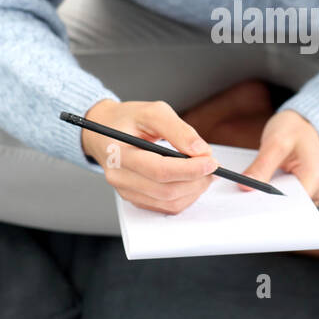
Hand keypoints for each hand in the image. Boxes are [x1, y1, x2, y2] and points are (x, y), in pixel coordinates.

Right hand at [81, 98, 217, 213]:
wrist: (104, 132)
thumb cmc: (128, 119)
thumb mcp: (152, 111)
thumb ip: (178, 129)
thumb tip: (201, 151)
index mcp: (119, 153)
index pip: (159, 170)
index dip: (190, 169)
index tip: (212, 162)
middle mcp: (119, 176)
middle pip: (165, 190)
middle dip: (196, 181)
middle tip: (213, 167)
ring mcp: (124, 190)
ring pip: (168, 202)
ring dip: (193, 191)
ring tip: (205, 174)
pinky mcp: (133, 198)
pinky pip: (164, 207)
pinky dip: (184, 197)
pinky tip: (192, 182)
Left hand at [237, 109, 318, 205]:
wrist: (302, 124)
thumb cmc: (293, 129)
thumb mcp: (275, 142)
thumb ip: (262, 166)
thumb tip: (246, 187)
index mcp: (314, 177)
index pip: (294, 206)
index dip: (272, 208)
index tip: (251, 205)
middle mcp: (317, 188)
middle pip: (290, 209)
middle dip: (268, 205)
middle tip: (246, 197)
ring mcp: (310, 191)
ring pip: (287, 206)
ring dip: (269, 201)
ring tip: (252, 191)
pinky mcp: (301, 191)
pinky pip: (285, 201)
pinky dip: (271, 196)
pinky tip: (259, 189)